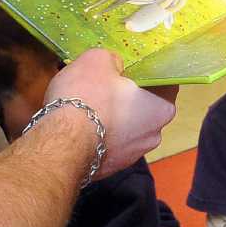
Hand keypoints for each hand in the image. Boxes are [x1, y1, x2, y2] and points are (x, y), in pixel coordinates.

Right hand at [44, 49, 176, 176]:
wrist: (62, 143)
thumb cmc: (87, 98)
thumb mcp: (98, 60)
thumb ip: (113, 59)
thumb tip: (114, 65)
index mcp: (162, 107)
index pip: (163, 82)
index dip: (144, 71)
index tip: (127, 67)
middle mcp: (154, 134)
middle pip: (144, 106)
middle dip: (126, 96)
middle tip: (104, 84)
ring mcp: (133, 154)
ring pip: (126, 126)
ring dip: (112, 116)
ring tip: (89, 105)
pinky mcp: (112, 167)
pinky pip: (109, 142)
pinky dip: (99, 133)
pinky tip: (82, 125)